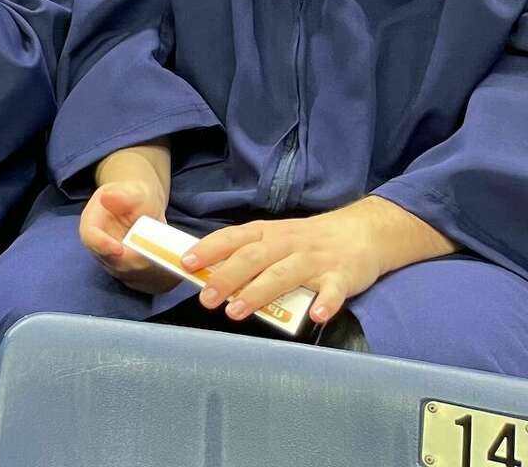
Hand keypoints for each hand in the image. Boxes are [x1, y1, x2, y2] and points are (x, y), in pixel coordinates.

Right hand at [79, 180, 175, 292]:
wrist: (142, 209)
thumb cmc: (135, 197)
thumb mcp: (132, 191)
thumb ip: (123, 196)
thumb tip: (108, 198)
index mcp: (92, 224)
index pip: (90, 239)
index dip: (102, 246)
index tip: (119, 249)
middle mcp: (100, 250)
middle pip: (114, 263)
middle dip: (137, 261)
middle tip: (159, 255)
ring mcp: (115, 266)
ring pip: (131, 277)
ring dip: (151, 270)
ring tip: (170, 258)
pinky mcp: (132, 278)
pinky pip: (146, 284)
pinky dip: (160, 278)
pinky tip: (173, 267)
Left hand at [185, 199, 438, 325]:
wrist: (363, 231)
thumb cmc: (308, 240)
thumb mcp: (276, 238)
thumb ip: (249, 253)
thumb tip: (209, 272)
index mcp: (268, 232)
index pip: (233, 238)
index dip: (209, 250)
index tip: (186, 263)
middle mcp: (288, 244)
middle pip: (253, 258)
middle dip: (227, 278)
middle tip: (206, 298)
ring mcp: (315, 260)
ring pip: (284, 275)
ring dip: (258, 293)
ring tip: (236, 311)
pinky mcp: (342, 276)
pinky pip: (333, 290)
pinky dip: (325, 303)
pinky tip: (315, 316)